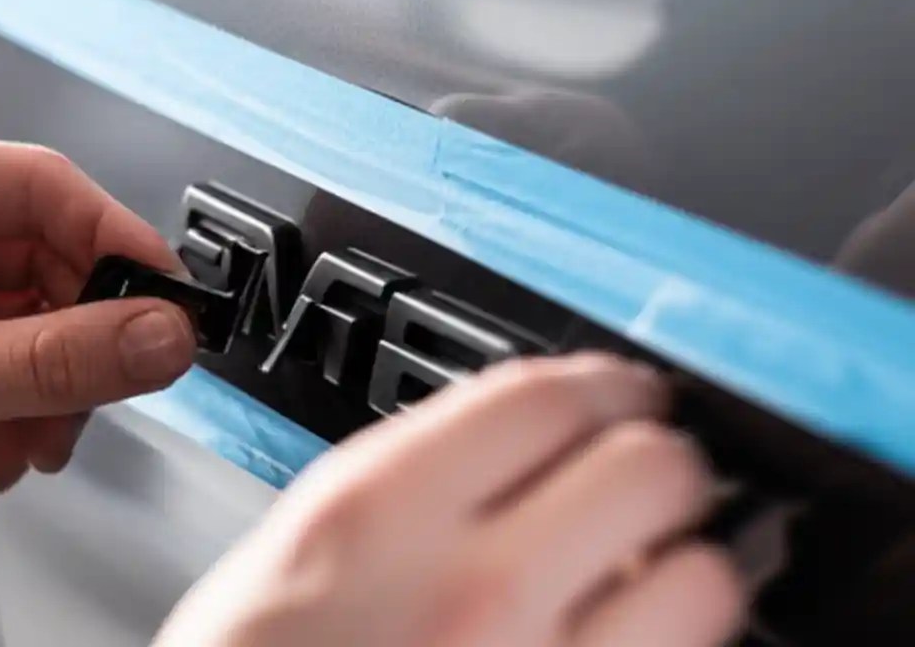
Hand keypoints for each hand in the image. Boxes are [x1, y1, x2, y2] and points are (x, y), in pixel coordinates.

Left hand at [0, 135, 195, 617]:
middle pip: (48, 273)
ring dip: (34, 410)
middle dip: (68, 356)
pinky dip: (3, 434)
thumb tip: (156, 334)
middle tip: (84, 401)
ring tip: (0, 455)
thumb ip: (53, 359)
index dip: (115, 245)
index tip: (165, 305)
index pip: (42, 189)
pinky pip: (5, 384)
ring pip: (34, 340)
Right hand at [155, 355, 743, 646]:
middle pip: (647, 468)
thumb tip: (525, 436)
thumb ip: (415, 472)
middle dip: (665, 460)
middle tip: (654, 474)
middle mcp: (469, 593)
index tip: (625, 393)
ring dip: (691, 562)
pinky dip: (675, 637)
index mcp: (377, 516)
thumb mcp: (301, 545)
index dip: (608, 383)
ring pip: (702, 580)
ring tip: (658, 568)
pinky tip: (636, 632)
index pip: (547, 398)